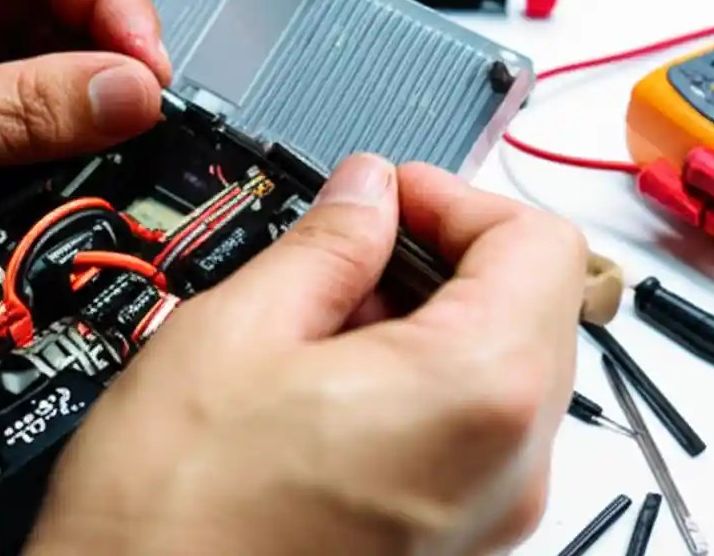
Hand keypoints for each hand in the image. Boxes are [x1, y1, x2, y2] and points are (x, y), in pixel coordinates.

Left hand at [0, 0, 170, 265]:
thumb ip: (23, 113)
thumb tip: (127, 95)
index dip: (112, 5)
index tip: (146, 74)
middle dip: (84, 45)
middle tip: (119, 114)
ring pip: (4, 16)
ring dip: (45, 76)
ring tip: (66, 137)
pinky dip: (2, 93)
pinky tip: (15, 137)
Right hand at [26, 155, 587, 555]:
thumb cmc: (174, 522)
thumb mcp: (237, 333)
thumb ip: (327, 243)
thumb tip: (365, 194)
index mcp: (477, 393)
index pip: (539, 244)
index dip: (458, 198)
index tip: (388, 197)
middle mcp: (510, 467)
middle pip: (533, 307)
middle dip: (444, 257)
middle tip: (348, 251)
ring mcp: (487, 518)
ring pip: (501, 371)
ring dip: (427, 323)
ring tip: (320, 328)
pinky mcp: (453, 547)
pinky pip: (471, 435)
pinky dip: (419, 388)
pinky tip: (326, 389)